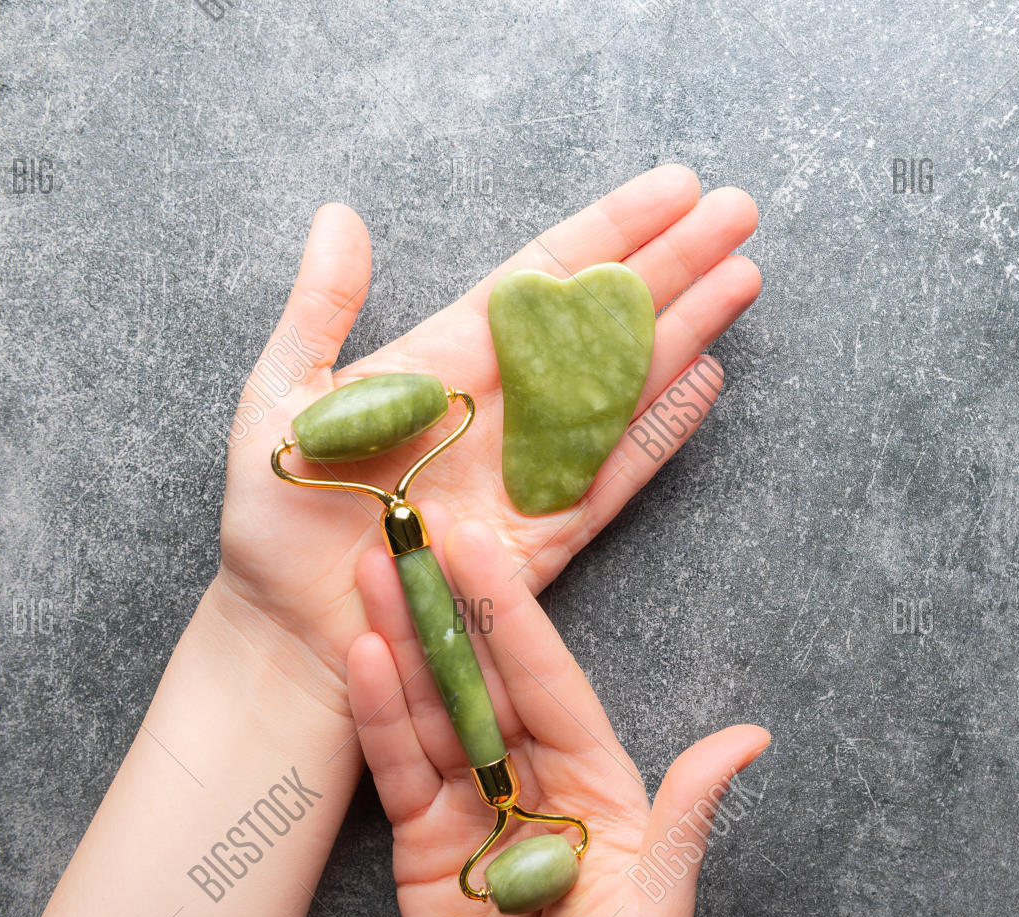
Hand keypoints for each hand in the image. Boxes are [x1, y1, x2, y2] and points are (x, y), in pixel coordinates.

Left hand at [213, 166, 760, 702]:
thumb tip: (341, 215)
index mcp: (442, 360)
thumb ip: (320, 310)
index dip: (610, 232)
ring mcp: (527, 468)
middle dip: (670, 264)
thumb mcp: (280, 398)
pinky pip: (615, 474)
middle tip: (739, 210)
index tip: (673, 187)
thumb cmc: (274, 518)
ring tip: (744, 277)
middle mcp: (499, 407)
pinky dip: (661, 430)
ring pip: (623, 386)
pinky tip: (706, 378)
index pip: (540, 280)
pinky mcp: (544, 534)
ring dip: (684, 330)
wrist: (289, 627)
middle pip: (600, 322)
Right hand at [346, 515, 769, 916]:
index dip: (512, 614)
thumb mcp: (659, 904)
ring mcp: (470, 806)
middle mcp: (531, 777)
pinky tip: (361, 657)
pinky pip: (397, 770)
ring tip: (371, 572)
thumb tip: (751, 735)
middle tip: (412, 530)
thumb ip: (685, 812)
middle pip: (482, 679)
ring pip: (432, 710)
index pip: (549, 680)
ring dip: (402, 640)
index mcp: (597, 779)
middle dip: (448, 607)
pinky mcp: (419, 844)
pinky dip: (377, 716)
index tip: (480, 546)